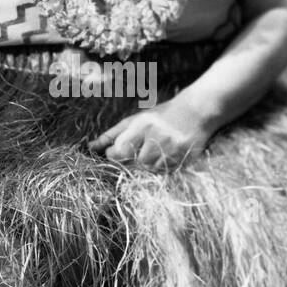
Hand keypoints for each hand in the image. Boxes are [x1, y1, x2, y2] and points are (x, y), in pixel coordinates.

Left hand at [88, 98, 211, 171]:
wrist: (196, 112)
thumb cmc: (161, 116)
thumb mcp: (135, 120)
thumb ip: (112, 134)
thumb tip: (90, 147)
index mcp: (142, 126)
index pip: (118, 152)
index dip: (113, 155)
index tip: (115, 152)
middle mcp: (157, 138)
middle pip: (132, 164)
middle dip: (129, 162)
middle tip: (136, 151)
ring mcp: (171, 151)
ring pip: (147, 171)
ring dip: (145, 166)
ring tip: (152, 151)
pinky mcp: (182, 160)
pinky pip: (163, 173)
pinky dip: (158, 168)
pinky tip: (162, 156)